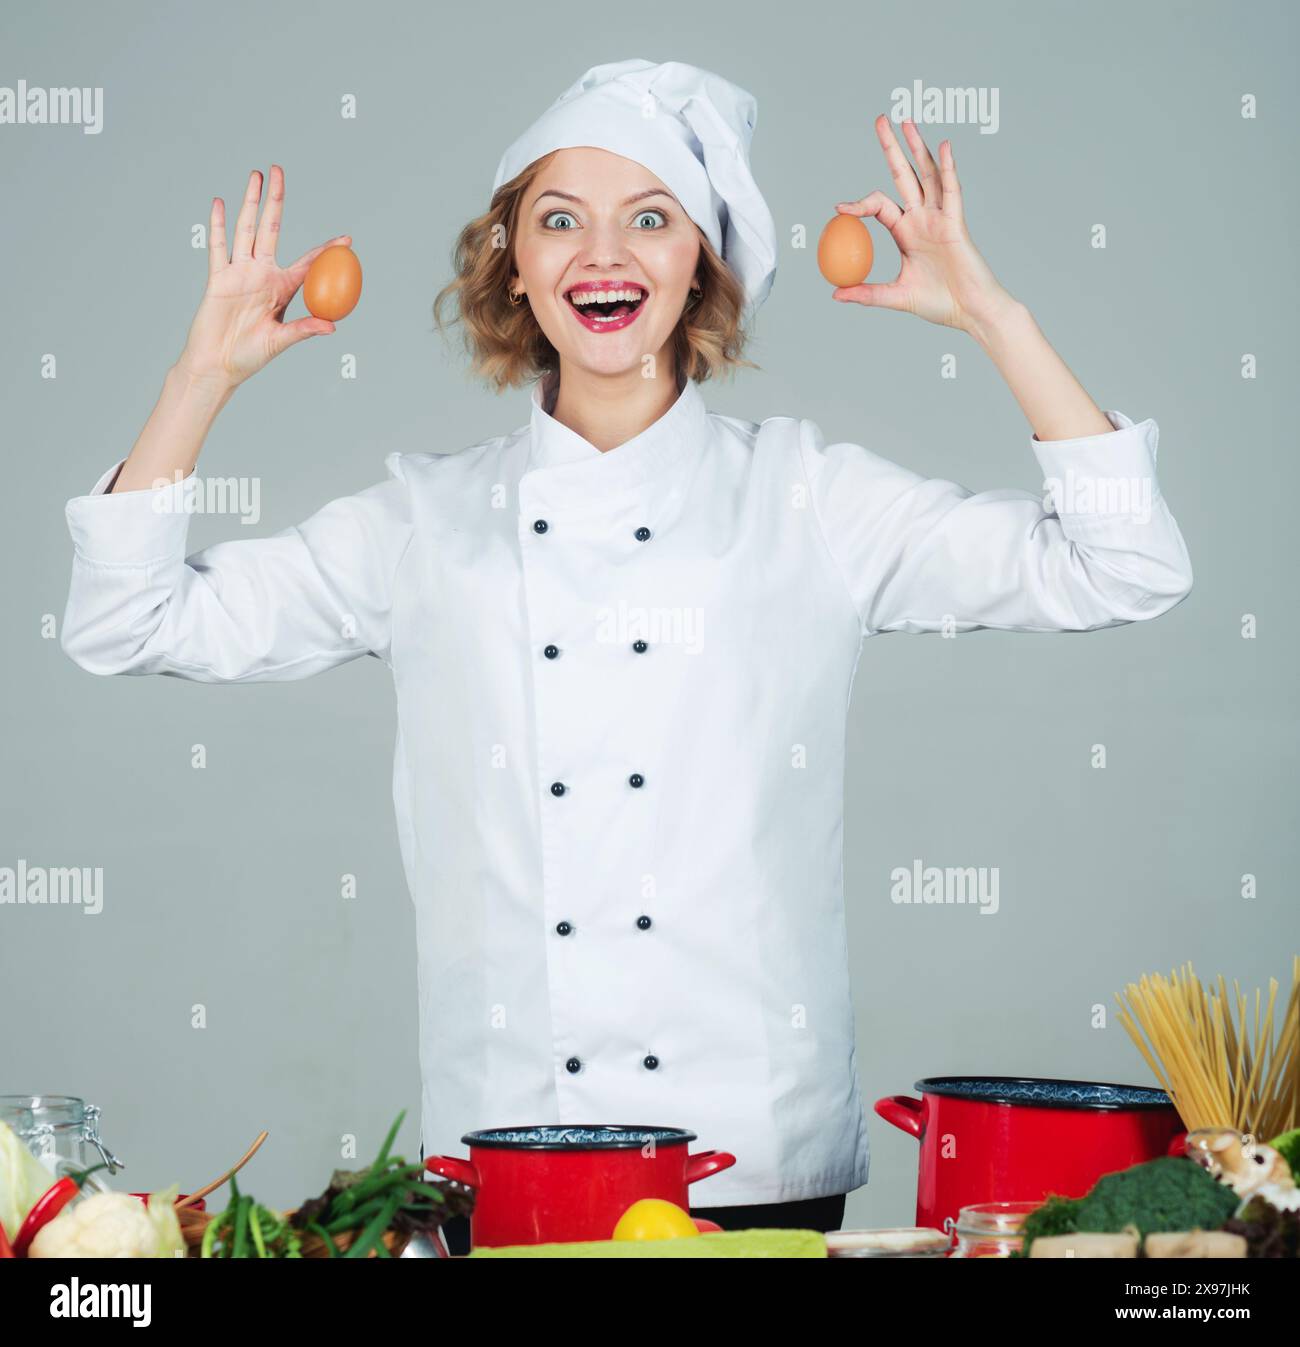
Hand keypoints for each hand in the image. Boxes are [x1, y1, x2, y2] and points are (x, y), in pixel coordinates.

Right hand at [176, 166, 348, 390]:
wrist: (216, 364)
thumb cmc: (249, 357)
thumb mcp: (280, 342)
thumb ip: (304, 329)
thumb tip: (333, 326)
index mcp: (282, 289)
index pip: (309, 264)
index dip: (327, 251)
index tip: (347, 238)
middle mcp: (261, 275)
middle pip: (271, 229)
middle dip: (277, 201)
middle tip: (281, 172)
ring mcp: (239, 273)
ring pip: (246, 229)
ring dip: (251, 203)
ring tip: (257, 176)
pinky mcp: (217, 278)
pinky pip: (219, 247)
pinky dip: (218, 225)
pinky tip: (219, 203)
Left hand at [831, 116, 1016, 336]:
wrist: (970, 311)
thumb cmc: (939, 303)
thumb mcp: (897, 297)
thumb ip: (868, 293)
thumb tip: (835, 294)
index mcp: (906, 233)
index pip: (879, 206)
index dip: (859, 204)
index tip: (838, 209)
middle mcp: (922, 219)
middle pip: (904, 175)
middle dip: (892, 148)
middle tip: (880, 120)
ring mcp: (940, 217)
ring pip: (927, 174)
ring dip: (917, 147)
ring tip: (906, 121)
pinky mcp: (957, 222)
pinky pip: (952, 190)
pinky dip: (948, 168)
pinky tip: (943, 146)